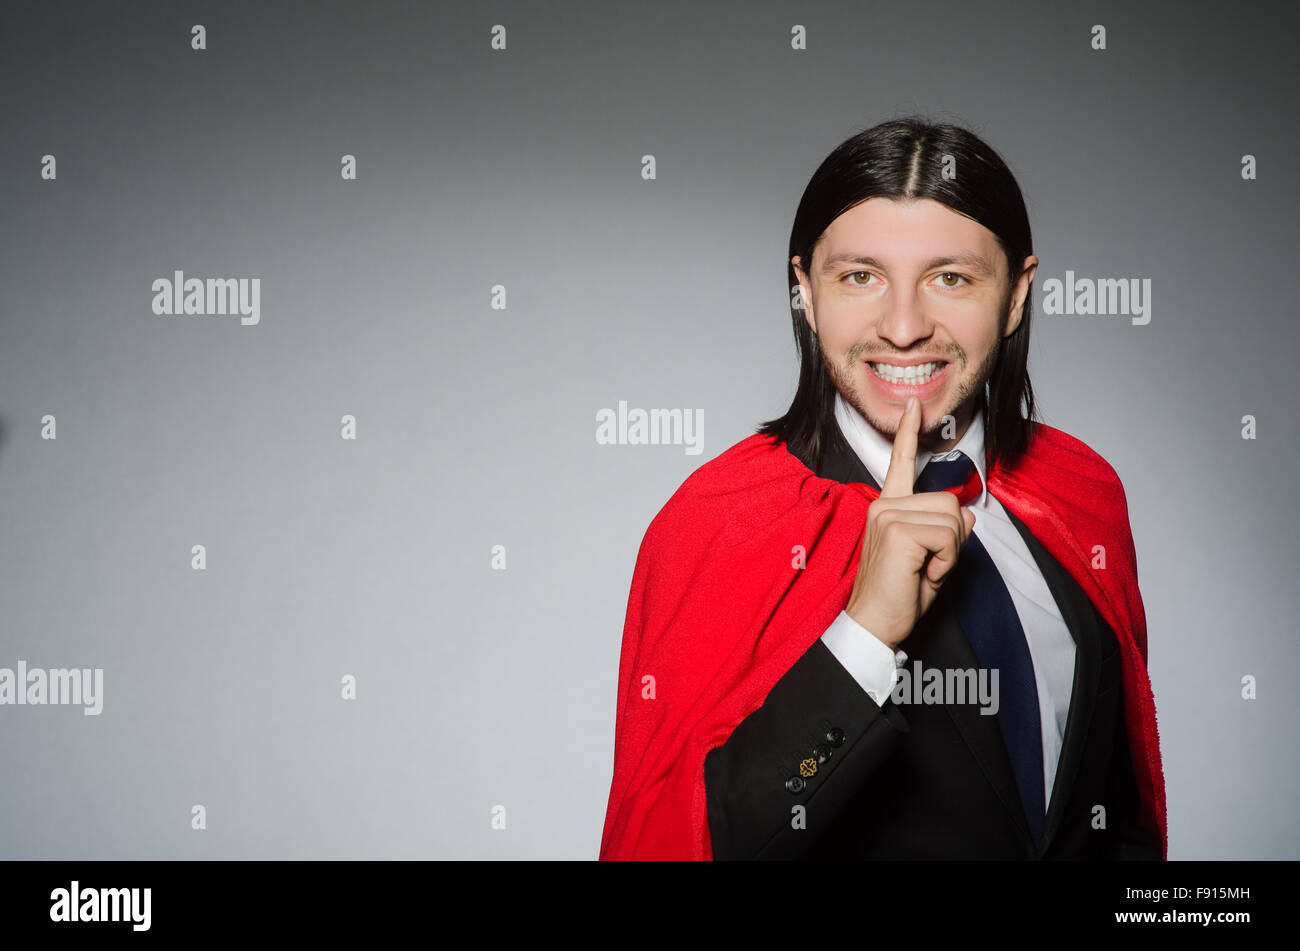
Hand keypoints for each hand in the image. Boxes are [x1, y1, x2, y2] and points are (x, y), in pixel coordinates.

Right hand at [844, 396, 975, 648]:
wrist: (873, 625)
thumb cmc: (898, 597)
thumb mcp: (932, 560)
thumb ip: (948, 534)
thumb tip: (968, 516)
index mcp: (888, 508)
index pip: (901, 464)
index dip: (909, 434)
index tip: (915, 405)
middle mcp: (884, 505)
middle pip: (950, 502)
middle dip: (953, 539)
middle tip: (928, 566)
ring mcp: (888, 515)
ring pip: (953, 518)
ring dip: (950, 552)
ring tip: (923, 571)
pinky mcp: (897, 530)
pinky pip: (948, 535)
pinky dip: (946, 560)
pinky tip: (923, 574)